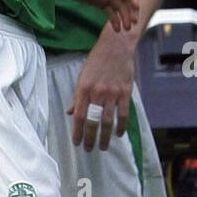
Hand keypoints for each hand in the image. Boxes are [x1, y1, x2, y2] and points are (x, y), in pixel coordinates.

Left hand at [68, 26, 135, 150]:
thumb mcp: (83, 76)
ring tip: (103, 147)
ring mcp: (112, 93)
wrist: (116, 46)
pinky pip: (123, 114)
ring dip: (105, 137)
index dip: (77, 132)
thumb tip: (71, 112)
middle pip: (93, 121)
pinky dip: (121, 126)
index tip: (77, 143)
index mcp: (84, 89)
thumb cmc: (97, 60)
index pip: (79, 116)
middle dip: (90, 138)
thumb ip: (77, 96)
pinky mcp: (125, 92)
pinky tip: (119, 134)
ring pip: (108, 121)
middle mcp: (97, 93)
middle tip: (89, 150)